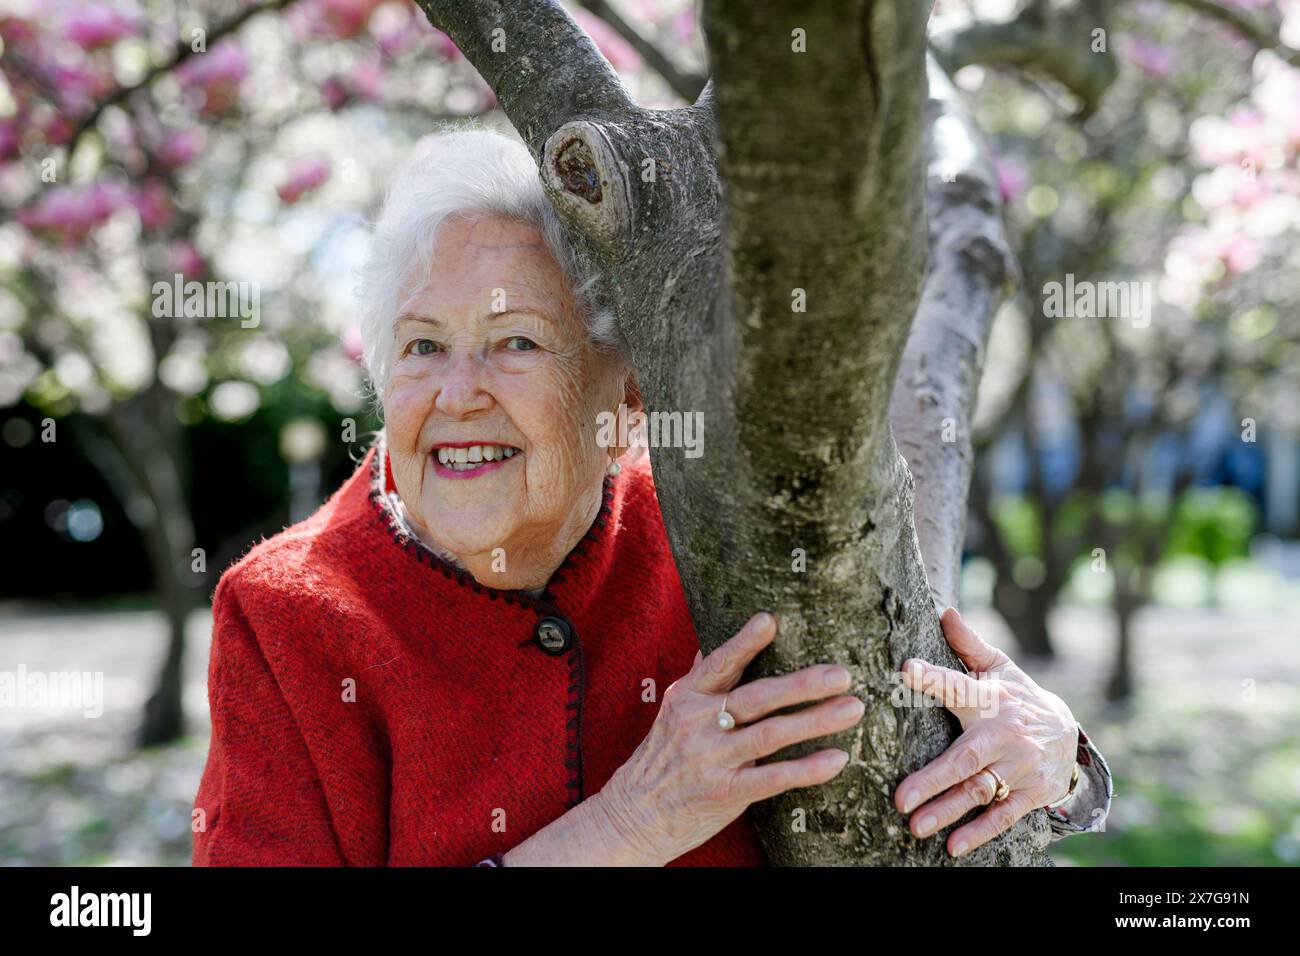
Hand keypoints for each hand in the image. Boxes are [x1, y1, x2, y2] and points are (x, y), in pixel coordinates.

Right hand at [596, 611, 861, 865]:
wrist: (633, 815)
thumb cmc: (661, 759)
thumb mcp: (672, 713)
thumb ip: (699, 681)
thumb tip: (709, 644)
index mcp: (687, 698)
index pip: (719, 664)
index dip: (743, 643)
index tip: (769, 621)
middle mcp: (698, 724)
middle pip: (757, 697)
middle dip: (802, 685)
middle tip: (841, 675)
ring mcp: (712, 759)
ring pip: (771, 735)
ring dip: (815, 721)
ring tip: (852, 709)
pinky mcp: (724, 793)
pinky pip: (772, 778)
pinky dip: (806, 768)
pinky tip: (835, 759)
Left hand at [893, 607, 1077, 858]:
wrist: (1068, 733)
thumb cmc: (1017, 696)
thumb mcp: (999, 668)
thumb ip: (969, 645)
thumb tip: (944, 611)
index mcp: (991, 699)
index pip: (958, 685)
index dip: (934, 677)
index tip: (907, 670)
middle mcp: (1004, 734)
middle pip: (965, 758)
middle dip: (933, 778)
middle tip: (900, 798)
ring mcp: (1019, 766)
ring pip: (979, 790)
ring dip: (948, 810)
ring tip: (915, 825)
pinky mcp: (1030, 792)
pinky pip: (1002, 814)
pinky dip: (980, 831)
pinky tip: (953, 846)